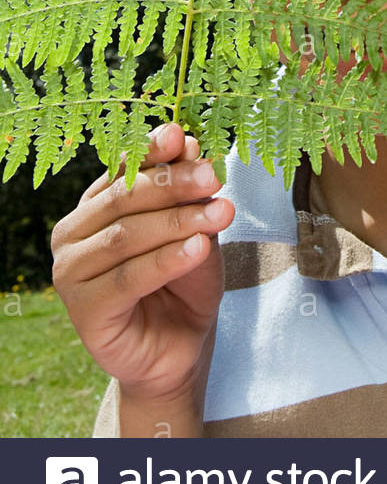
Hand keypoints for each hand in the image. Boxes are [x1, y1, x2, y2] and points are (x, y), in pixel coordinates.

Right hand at [51, 123, 234, 406]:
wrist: (180, 346)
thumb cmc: (184, 279)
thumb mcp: (194, 225)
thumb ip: (187, 190)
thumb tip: (187, 141)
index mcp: (94, 204)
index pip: (122, 167)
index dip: (153, 151)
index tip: (185, 137)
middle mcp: (73, 233)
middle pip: (124, 198)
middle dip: (173, 184)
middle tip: (214, 177)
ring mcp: (70, 273)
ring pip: (126, 236)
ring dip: (178, 222)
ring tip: (220, 214)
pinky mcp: (83, 311)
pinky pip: (128, 278)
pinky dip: (166, 260)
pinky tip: (198, 248)